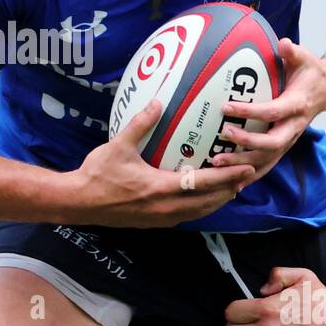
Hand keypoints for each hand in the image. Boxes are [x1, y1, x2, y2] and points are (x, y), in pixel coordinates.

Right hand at [70, 100, 256, 227]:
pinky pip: (185, 216)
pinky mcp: (153, 223)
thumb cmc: (98, 174)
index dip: (228, 176)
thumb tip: (158, 102)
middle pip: (208, 202)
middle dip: (229, 190)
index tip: (247, 169)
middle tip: (246, 177)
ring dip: (216, 201)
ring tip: (230, 189)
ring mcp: (160, 218)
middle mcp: (165, 208)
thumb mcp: (119, 145)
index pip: (204, 183)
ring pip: (198, 213)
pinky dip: (199, 208)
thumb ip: (140, 124)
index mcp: (160, 188)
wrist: (78, 202)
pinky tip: (201, 199)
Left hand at [210, 38, 325, 178]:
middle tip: (223, 134)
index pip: (272, 112)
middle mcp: (294, 127)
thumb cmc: (311, 73)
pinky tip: (229, 181)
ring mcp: (289, 140)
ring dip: (242, 163)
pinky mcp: (283, 148)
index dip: (249, 111)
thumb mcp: (305, 58)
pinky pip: (266, 165)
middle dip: (246, 143)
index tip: (226, 106)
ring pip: (267, 159)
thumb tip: (283, 43)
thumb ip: (293, 52)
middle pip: (271, 144)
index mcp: (297, 105)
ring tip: (216, 162)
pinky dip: (248, 174)